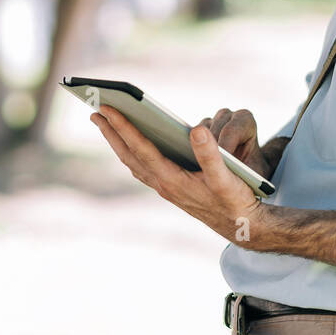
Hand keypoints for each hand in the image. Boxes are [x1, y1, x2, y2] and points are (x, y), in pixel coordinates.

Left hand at [91, 106, 264, 245]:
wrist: (240, 225)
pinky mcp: (170, 188)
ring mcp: (164, 187)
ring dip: (117, 142)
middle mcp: (163, 184)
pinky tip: (129, 143)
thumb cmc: (234, 200)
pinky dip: (131, 151)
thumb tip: (197, 130)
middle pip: (129, 155)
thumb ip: (211, 155)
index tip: (107, 109)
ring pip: (133, 161)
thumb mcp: (226, 178)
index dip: (123, 127)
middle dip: (111, 132)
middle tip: (94, 110)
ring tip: (105, 123)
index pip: (141, 149)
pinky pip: (142, 166)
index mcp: (172, 180)